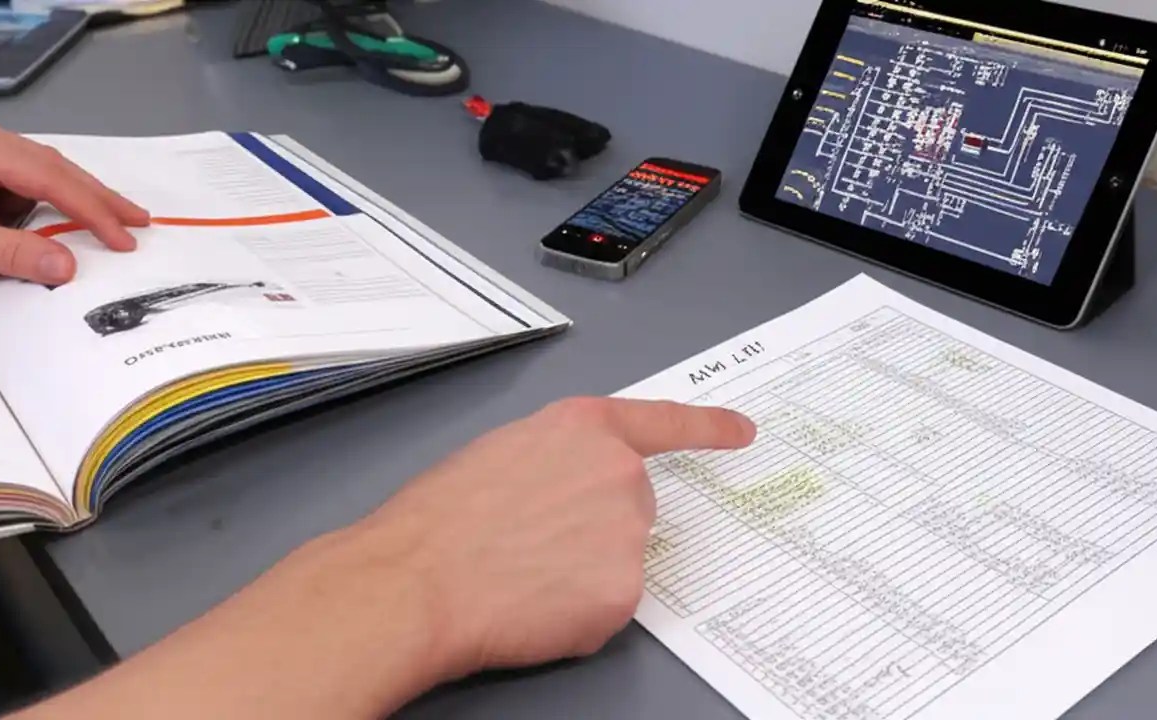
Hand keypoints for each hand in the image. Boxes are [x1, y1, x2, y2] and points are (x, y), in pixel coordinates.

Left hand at [0, 114, 148, 284]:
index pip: (49, 176)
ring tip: (115, 221)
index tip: (123, 239)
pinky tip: (70, 220)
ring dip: (79, 199)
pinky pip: (26, 185)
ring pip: (44, 174)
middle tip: (138, 220)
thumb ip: (8, 252)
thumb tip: (66, 267)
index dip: (90, 209)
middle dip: (98, 196)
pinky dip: (52, 205)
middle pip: (54, 167)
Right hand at [2, 397, 756, 719]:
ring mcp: (629, 534)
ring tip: (520, 571)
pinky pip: (610, 605)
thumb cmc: (440, 519)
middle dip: (594, 525)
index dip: (709, 426)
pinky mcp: (624, 592)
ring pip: (621, 559)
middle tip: (530, 541)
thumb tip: (577, 490)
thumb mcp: (503, 453)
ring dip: (585, 570)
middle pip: (634, 506)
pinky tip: (532, 603)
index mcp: (586, 428)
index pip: (667, 421)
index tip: (741, 431)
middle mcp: (621, 474)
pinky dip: (578, 613)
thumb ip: (561, 459)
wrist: (415, 580)